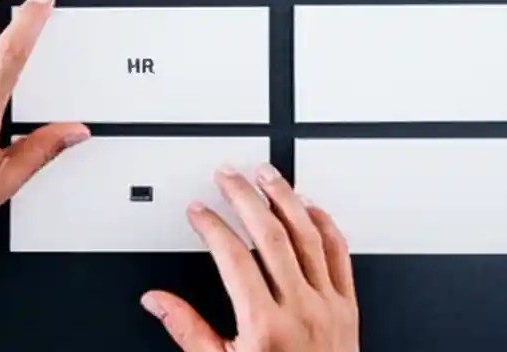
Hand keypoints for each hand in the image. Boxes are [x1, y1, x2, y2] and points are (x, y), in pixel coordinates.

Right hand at [142, 165, 359, 351]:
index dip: (212, 225)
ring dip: (286, 198)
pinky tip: (310, 207)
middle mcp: (299, 309)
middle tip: (227, 176)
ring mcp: (328, 306)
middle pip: (271, 234)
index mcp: (264, 325)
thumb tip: (157, 301)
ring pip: (308, 235)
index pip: (234, 256)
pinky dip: (325, 224)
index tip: (198, 211)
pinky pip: (339, 254)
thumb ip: (188, 330)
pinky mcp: (348, 308)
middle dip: (245, 197)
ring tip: (266, 175)